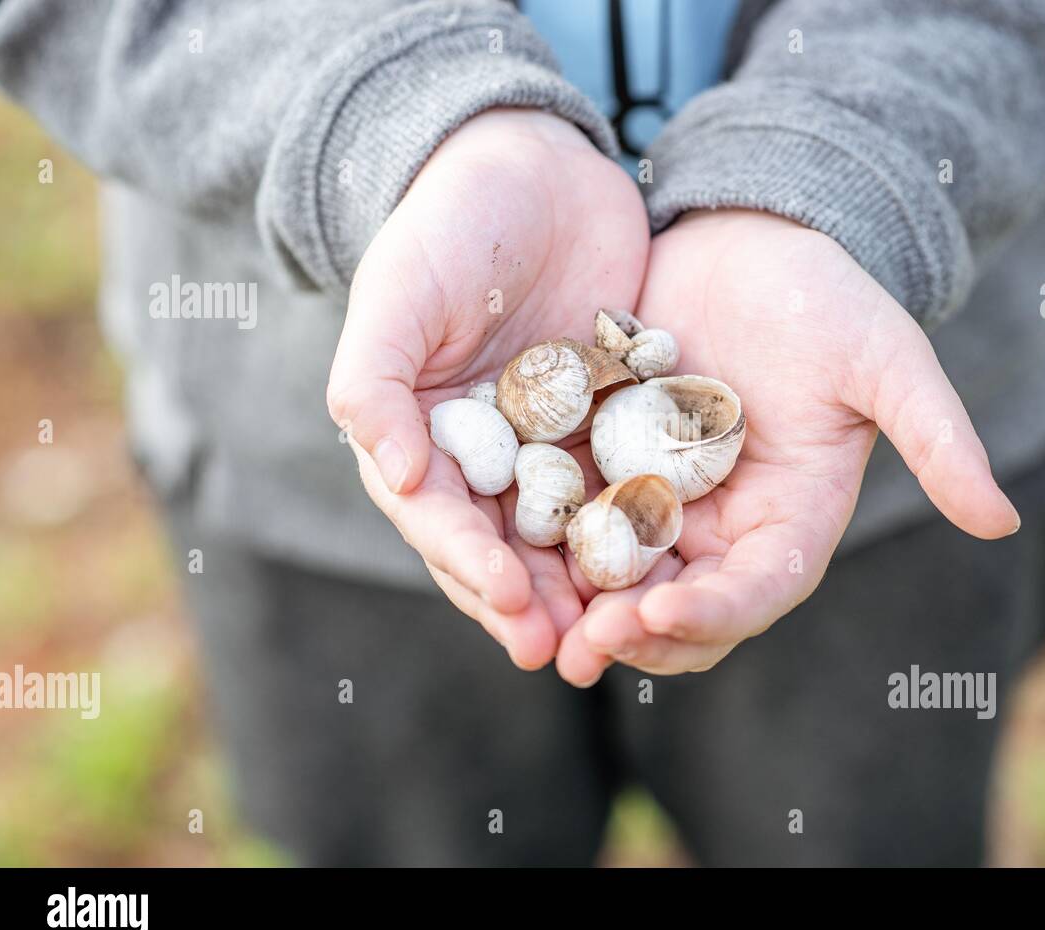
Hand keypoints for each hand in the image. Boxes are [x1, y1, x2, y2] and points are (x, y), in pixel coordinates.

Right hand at [326, 109, 648, 668]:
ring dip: (585, 582)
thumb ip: (376, 382)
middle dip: (529, 598)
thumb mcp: (400, 291)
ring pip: (565, 529)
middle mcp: (484, 451)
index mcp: (421, 434)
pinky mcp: (606, 420)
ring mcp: (548, 441)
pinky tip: (667, 557)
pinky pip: (622, 481)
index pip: (440, 518)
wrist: (534, 164)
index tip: (513, 597)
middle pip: (502, 542)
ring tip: (617, 628)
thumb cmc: (452, 222)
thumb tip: (397, 477)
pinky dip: (637, 522)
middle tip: (564, 650)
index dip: (471, 563)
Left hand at [554, 210, 1019, 684]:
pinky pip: (569, 519)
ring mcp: (663, 505)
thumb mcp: (884, 359)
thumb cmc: (827, 296)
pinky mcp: (607, 468)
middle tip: (582, 646)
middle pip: (681, 608)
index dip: (714, 613)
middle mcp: (724, 530)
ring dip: (578, 607)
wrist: (748, 238)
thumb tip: (1003, 521)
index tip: (661, 614)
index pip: (757, 592)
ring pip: (618, 579)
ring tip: (531, 616)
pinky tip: (499, 544)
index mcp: (792, 522)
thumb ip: (936, 437)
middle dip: (634, 634)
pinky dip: (542, 542)